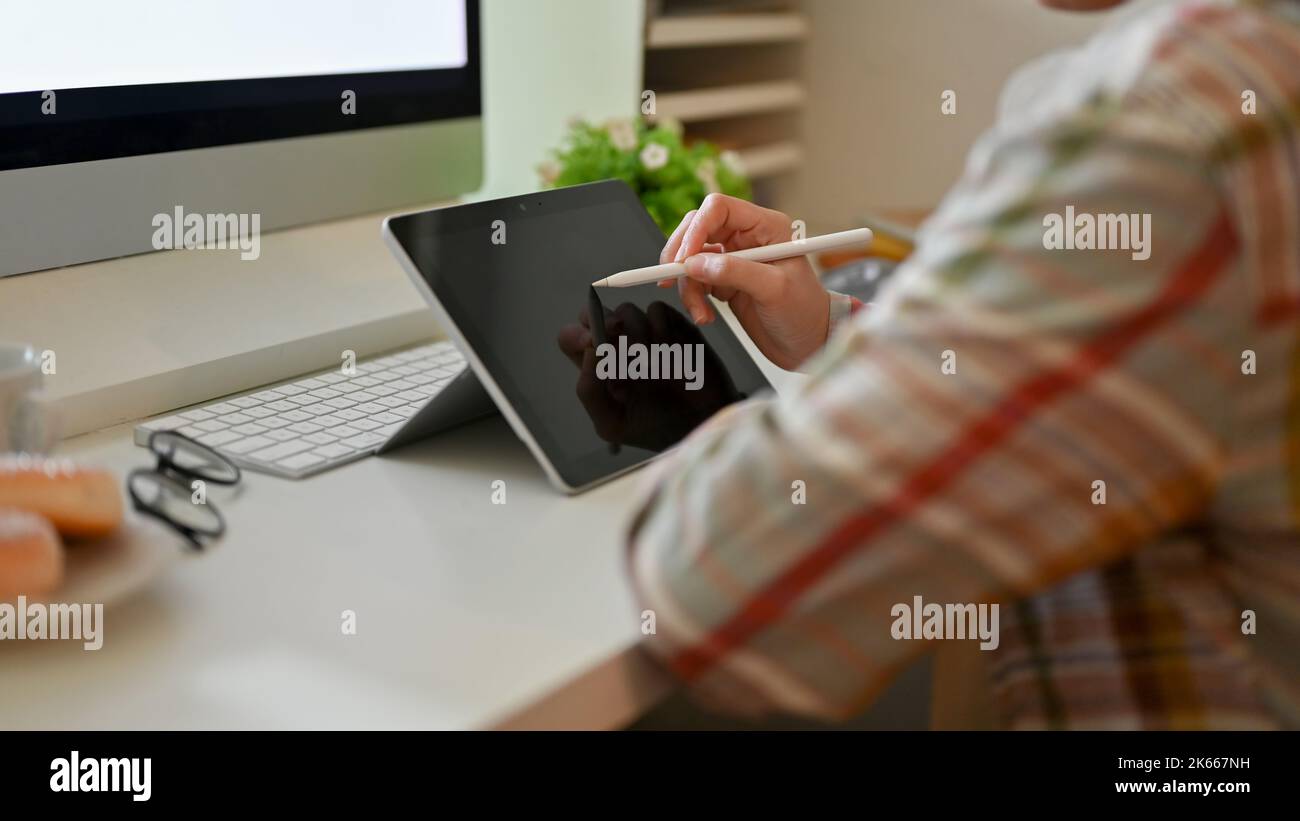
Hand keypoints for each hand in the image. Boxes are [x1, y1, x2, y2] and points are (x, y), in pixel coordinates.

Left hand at [555, 300, 742, 451]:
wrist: (702, 424)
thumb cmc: (655, 428)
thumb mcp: (612, 423)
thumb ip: (590, 391)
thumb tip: (590, 350)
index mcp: (596, 368)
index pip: (571, 338)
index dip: (577, 335)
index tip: (594, 345)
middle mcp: (616, 346)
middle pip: (593, 313)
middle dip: (603, 323)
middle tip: (618, 339)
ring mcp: (643, 332)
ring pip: (626, 311)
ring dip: (638, 335)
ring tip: (655, 367)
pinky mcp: (671, 325)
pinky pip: (656, 310)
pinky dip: (662, 328)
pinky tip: (672, 354)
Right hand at [661, 193, 830, 369]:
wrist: (808, 343)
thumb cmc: (805, 311)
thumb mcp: (774, 289)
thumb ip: (735, 272)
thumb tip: (696, 264)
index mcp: (766, 226)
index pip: (719, 209)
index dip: (696, 229)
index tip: (684, 258)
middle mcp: (747, 238)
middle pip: (697, 229)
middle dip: (682, 256)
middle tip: (673, 279)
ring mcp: (734, 259)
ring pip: (691, 258)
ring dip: (688, 286)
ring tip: (700, 311)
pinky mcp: (724, 281)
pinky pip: (695, 281)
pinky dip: (692, 298)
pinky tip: (704, 314)